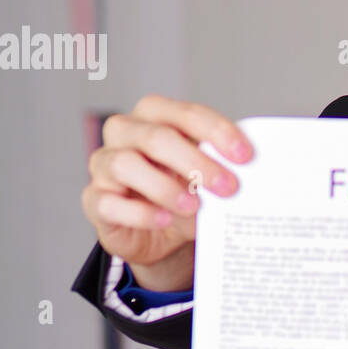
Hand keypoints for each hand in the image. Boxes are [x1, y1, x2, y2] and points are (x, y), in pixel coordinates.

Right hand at [80, 95, 252, 290]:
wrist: (159, 234)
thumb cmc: (184, 194)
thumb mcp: (206, 179)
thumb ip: (222, 168)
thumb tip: (253, 171)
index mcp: (155, 116)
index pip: (186, 113)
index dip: (216, 132)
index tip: (244, 156)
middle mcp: (124, 133)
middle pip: (156, 137)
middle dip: (196, 162)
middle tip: (228, 187)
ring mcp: (104, 165)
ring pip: (127, 164)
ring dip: (166, 186)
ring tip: (195, 207)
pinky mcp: (94, 199)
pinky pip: (109, 202)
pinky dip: (140, 212)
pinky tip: (164, 220)